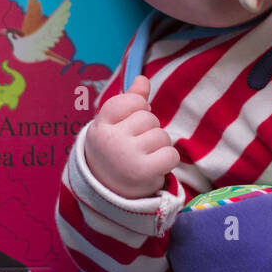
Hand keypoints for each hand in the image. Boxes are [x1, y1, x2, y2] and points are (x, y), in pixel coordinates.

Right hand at [83, 76, 178, 199]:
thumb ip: (130, 100)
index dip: (137, 109)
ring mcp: (126, 156)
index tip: (128, 125)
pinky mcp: (143, 172)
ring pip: (162, 136)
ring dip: (159, 146)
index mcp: (100, 126)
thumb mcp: (115, 126)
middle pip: (148, 118)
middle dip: (149, 130)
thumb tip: (142, 78)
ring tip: (144, 158)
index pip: (131, 101)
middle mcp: (110, 140)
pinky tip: (154, 167)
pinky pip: (171, 154)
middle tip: (136, 147)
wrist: (108, 193)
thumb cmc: (115, 152)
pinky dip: (168, 160)